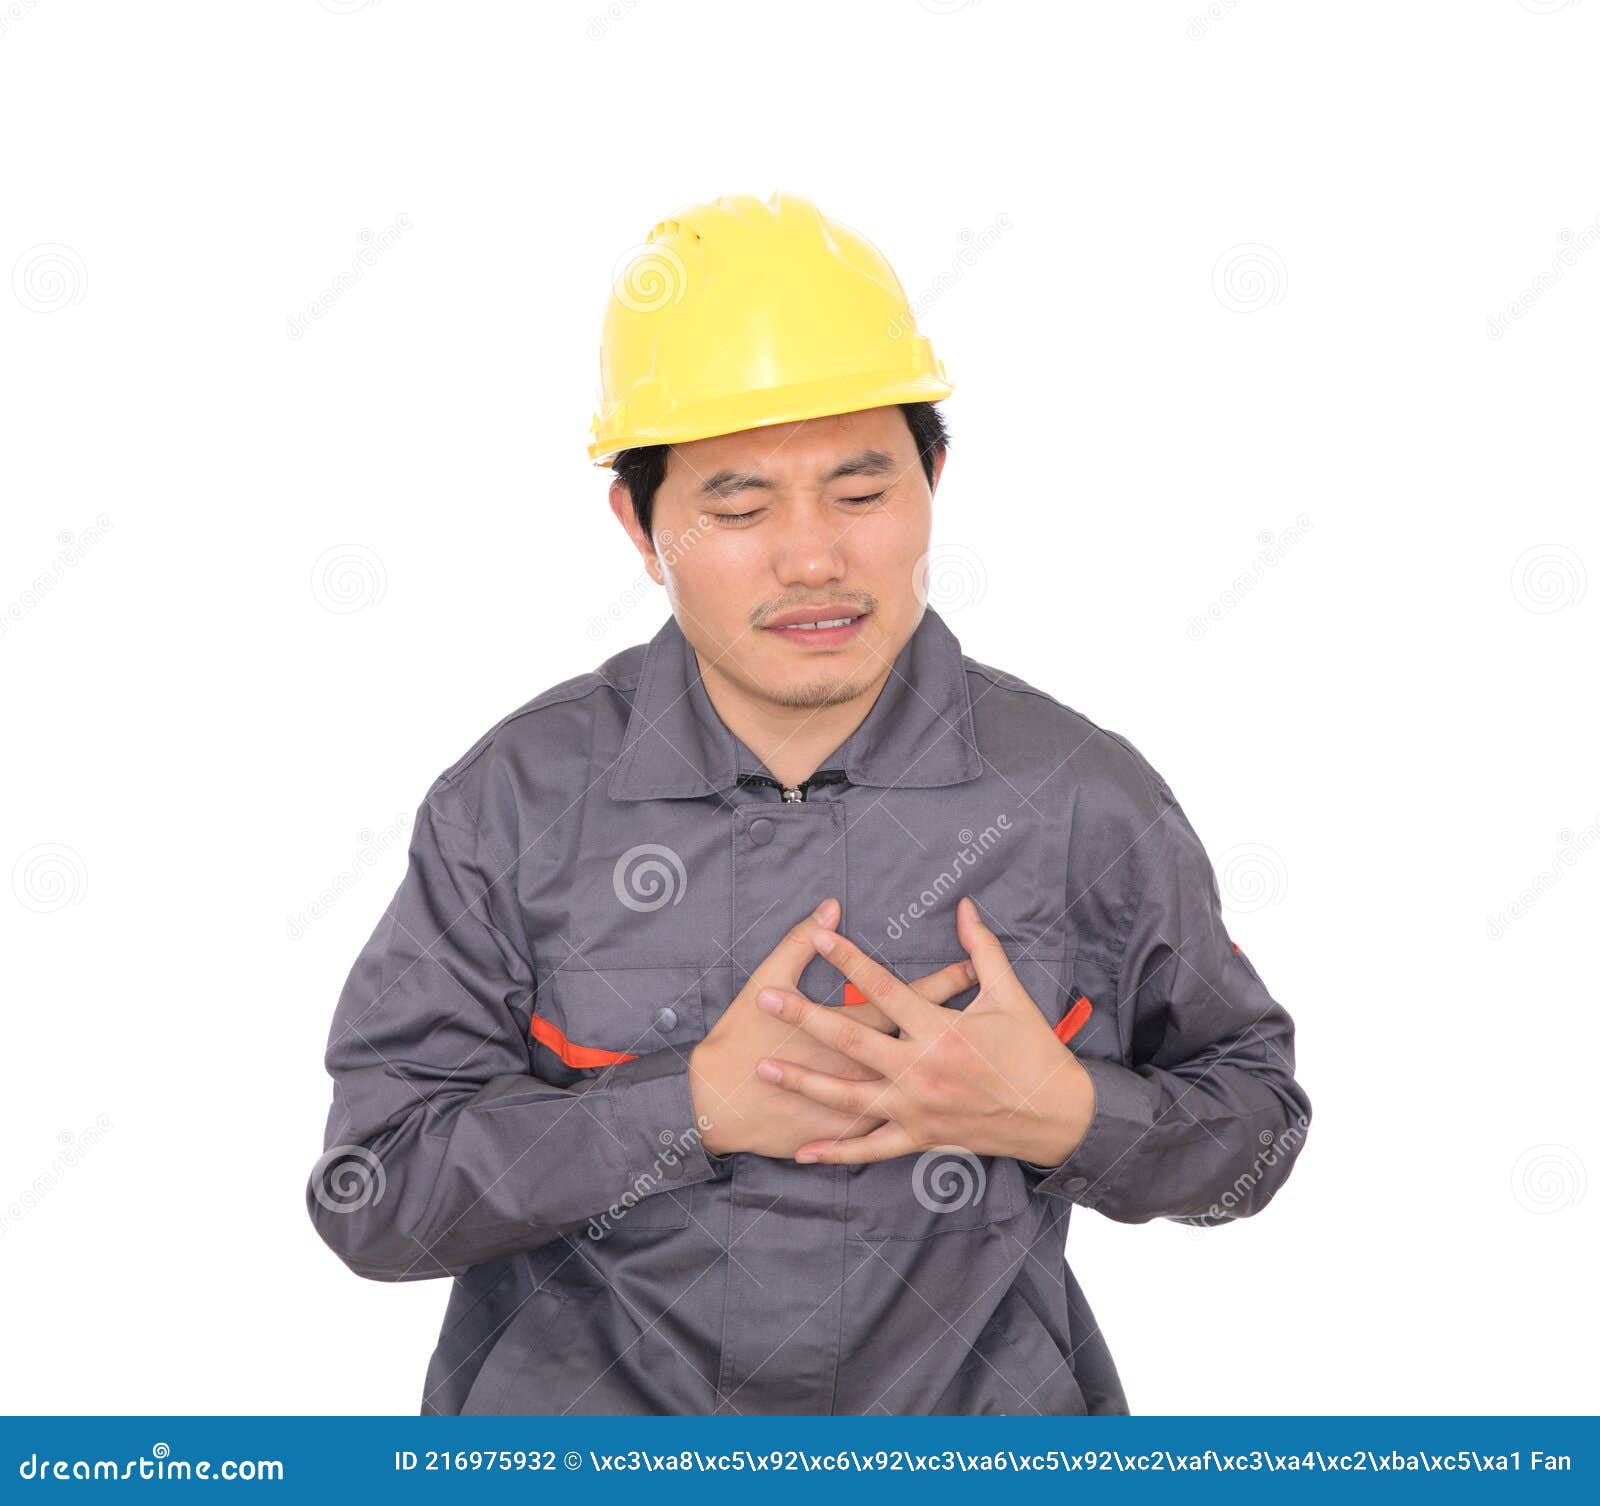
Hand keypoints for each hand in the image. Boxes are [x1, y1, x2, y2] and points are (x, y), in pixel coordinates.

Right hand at [687, 898, 980, 1158]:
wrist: (718, 1102)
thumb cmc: (740, 1037)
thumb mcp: (767, 980)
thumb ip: (798, 943)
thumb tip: (828, 909)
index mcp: (857, 1028)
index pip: (909, 996)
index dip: (943, 979)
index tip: (971, 965)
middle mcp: (872, 1068)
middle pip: (927, 1038)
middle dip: (959, 1019)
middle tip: (992, 1005)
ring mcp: (867, 1105)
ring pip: (922, 1086)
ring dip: (951, 1070)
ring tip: (981, 1054)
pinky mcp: (854, 1132)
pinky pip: (895, 1133)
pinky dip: (918, 1122)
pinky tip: (945, 1114)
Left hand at [752, 895, 1095, 1165]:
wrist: (1056, 1115)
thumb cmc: (1033, 1050)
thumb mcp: (1009, 994)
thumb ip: (982, 949)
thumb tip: (965, 906)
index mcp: (941, 1030)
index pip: (884, 988)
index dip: (849, 960)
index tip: (819, 936)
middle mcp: (921, 1069)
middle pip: (850, 1040)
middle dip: (803, 1017)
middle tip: (764, 1000)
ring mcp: (916, 1108)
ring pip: (848, 1096)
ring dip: (803, 1081)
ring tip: (765, 1067)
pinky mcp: (919, 1138)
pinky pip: (870, 1148)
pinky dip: (836, 1152)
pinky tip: (803, 1152)